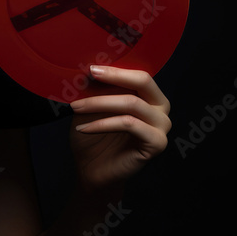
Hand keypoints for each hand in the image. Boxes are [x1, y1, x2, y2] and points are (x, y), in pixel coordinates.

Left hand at [68, 66, 170, 190]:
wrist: (92, 169)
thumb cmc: (93, 134)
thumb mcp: (91, 105)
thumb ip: (95, 87)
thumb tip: (88, 67)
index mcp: (148, 95)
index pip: (137, 73)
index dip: (115, 68)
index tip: (90, 67)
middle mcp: (160, 108)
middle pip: (144, 81)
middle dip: (114, 76)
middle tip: (90, 74)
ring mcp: (161, 126)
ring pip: (131, 103)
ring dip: (98, 103)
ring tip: (75, 107)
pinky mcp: (157, 143)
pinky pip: (128, 124)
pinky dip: (102, 123)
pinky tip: (83, 128)